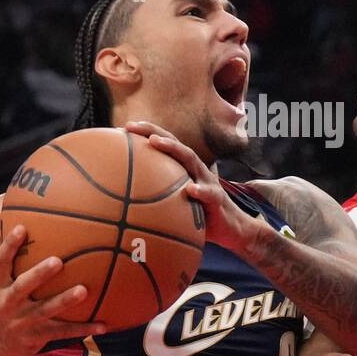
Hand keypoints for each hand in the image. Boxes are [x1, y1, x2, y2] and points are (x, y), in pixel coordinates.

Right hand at [0, 222, 106, 355]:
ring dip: (64, 301)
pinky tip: (103, 325)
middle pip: (23, 287)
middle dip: (39, 274)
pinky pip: (64, 332)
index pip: (0, 263)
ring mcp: (24, 321)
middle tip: (58, 261)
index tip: (22, 227)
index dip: (9, 246)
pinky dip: (83, 329)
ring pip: (46, 311)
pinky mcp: (39, 336)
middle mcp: (9, 303)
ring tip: (84, 290)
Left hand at [124, 121, 259, 254]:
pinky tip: (190, 190)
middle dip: (154, 132)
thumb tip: (129, 205)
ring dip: (173, 149)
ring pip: (191, 160)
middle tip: (133, 126)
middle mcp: (196, 170)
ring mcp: (208, 182)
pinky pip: (209, 194)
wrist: (232, 229)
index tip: (124, 127)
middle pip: (175, 144)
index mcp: (185, 170)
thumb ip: (159, 198)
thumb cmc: (200, 216)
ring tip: (155, 142)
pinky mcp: (217, 199)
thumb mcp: (178, 204)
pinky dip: (200, 190)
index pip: (166, 145)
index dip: (147, 133)